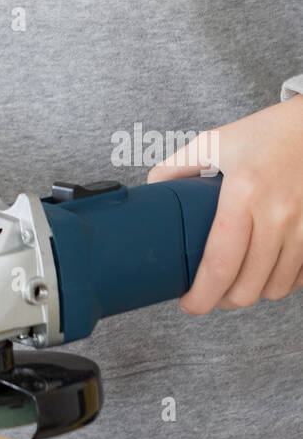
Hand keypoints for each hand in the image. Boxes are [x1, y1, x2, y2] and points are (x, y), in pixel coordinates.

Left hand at [147, 95, 302, 313]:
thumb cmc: (263, 134)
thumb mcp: (213, 142)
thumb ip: (177, 167)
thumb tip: (150, 193)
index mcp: (243, 191)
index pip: (220, 262)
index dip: (201, 295)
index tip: (188, 303)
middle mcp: (277, 214)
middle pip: (248, 287)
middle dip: (222, 301)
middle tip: (208, 295)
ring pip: (275, 288)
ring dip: (252, 293)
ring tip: (234, 282)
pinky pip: (299, 279)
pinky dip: (280, 282)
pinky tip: (263, 271)